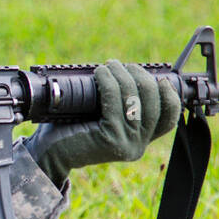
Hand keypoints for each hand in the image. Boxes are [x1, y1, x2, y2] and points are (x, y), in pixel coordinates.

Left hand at [24, 61, 180, 184]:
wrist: (49, 153)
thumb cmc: (73, 129)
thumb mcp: (104, 118)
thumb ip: (121, 105)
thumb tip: (130, 73)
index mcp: (140, 141)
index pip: (169, 119)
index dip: (170, 96)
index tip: (160, 79)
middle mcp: (138, 146)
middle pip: (155, 105)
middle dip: (142, 78)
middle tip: (125, 66)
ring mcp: (125, 144)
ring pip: (135, 100)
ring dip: (124, 76)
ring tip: (110, 65)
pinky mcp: (110, 139)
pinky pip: (114, 103)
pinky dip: (109, 82)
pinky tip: (100, 73)